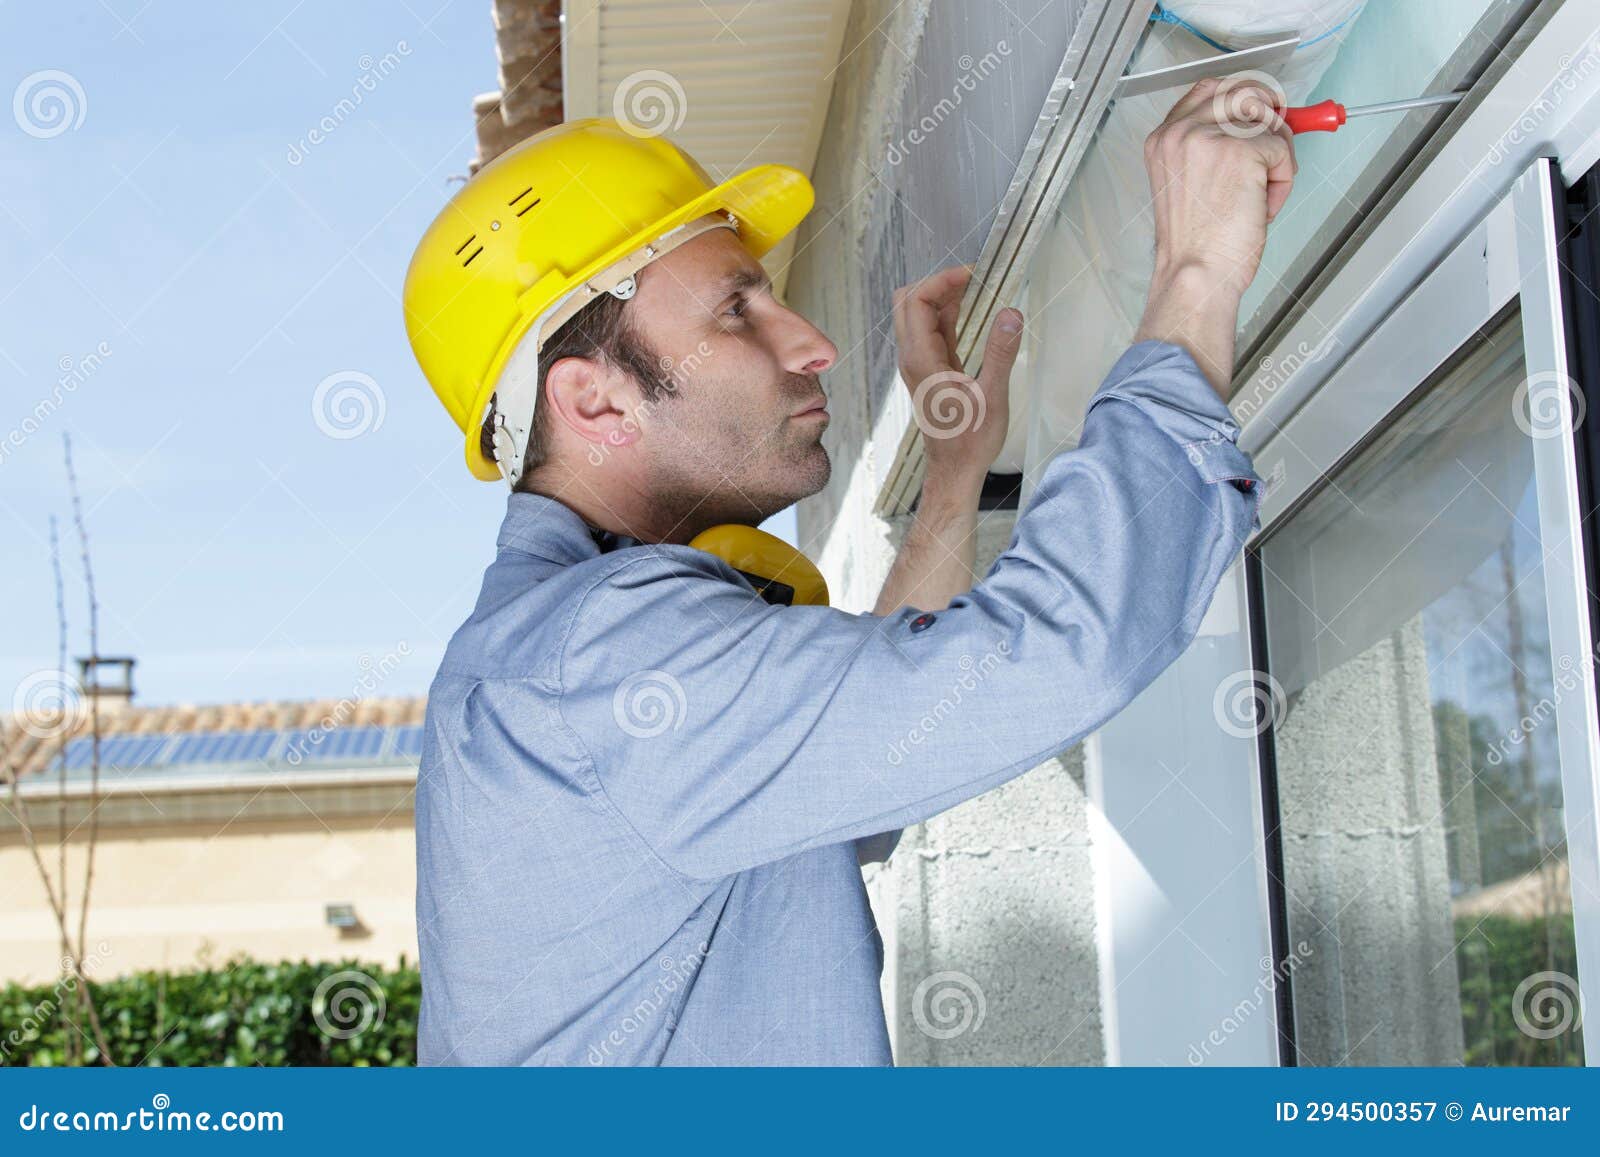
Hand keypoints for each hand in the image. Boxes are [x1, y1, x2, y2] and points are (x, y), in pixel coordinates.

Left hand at [891, 264, 1022, 483]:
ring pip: (919, 315)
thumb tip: (1011, 314)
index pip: (915, 302)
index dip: (940, 280)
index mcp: (921, 360)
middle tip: (971, 278)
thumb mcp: (993, 397)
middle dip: (937, 283)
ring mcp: (918, 363)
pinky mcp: (929, 369)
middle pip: (909, 302)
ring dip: (942, 297)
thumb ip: (1001, 353)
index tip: (971, 274)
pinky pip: (932, 331)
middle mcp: (913, 358)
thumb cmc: (970, 441)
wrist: (955, 469)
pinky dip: (947, 315)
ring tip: (976, 287)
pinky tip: (970, 310)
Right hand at [1142, 76, 1296, 297]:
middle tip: (1274, 149)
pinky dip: (1284, 178)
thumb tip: (1257, 122)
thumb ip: (1209, 147)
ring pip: (1268, 119)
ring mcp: (1211, 137)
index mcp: (1164, 138)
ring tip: (1261, 190)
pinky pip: (1282, 148)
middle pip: (1244, 92)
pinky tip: (1264, 203)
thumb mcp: (1186, 182)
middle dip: (1268, 118)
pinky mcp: (1242, 150)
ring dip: (1277, 153)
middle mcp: (1182, 130)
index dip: (1242, 98)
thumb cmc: (1194, 243)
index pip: (1209, 89)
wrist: (1195, 272)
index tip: (1260, 114)